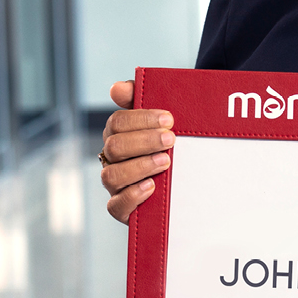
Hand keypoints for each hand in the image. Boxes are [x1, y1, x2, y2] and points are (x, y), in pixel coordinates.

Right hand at [100, 80, 174, 223]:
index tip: (168, 119)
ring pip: (111, 175)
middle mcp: (112, 159)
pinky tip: (152, 186)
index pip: (117, 122)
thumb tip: (117, 89)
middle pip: (114, 147)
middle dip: (144, 141)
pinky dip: (132, 195)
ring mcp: (115, 185)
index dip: (141, 119)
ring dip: (140, 166)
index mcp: (117, 134)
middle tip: (171, 140)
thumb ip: (139, 98)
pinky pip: (115, 206)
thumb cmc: (168, 144)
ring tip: (165, 162)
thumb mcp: (160, 120)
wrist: (186, 179)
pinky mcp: (123, 208)